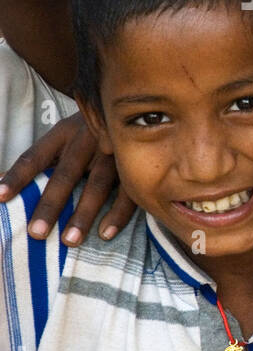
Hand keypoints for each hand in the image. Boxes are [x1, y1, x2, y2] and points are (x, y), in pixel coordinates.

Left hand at [0, 114, 135, 244]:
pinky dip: (118, 214)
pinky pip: (128, 192)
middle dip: (51, 204)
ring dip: (84, 214)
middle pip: (66, 175)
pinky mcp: (136, 164)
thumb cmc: (87, 132)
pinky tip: (106, 234)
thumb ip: (38, 159)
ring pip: (98, 185)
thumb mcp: (62, 136)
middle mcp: (87, 140)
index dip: (17, 177)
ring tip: (70, 241)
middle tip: (36, 233)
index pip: (35, 157)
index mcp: (63, 133)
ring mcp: (114, 152)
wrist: (131, 109)